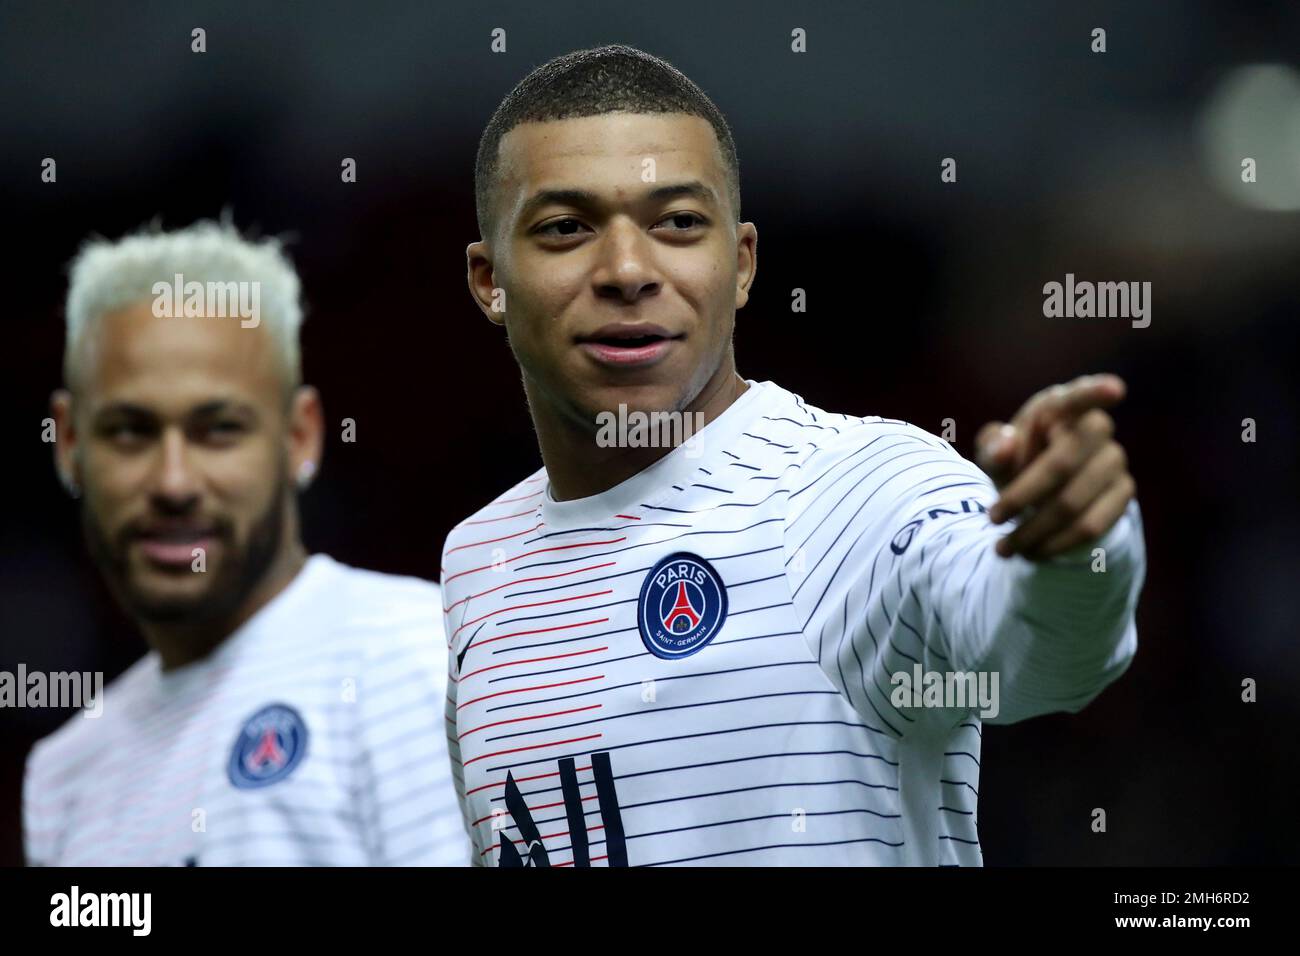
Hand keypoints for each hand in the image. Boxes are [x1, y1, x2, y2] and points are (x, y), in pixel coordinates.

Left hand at [976, 374, 1135, 559]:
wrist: (1041, 495)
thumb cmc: (1015, 464)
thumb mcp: (995, 457)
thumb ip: (993, 449)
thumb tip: (1005, 445)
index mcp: (1057, 408)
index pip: (1078, 396)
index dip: (1095, 392)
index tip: (1115, 389)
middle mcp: (1094, 428)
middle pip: (1062, 463)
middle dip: (1021, 496)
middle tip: (991, 519)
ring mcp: (1114, 460)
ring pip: (1072, 502)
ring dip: (1033, 530)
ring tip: (1004, 548)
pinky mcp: (1123, 492)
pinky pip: (1090, 526)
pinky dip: (1056, 544)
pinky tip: (1033, 552)